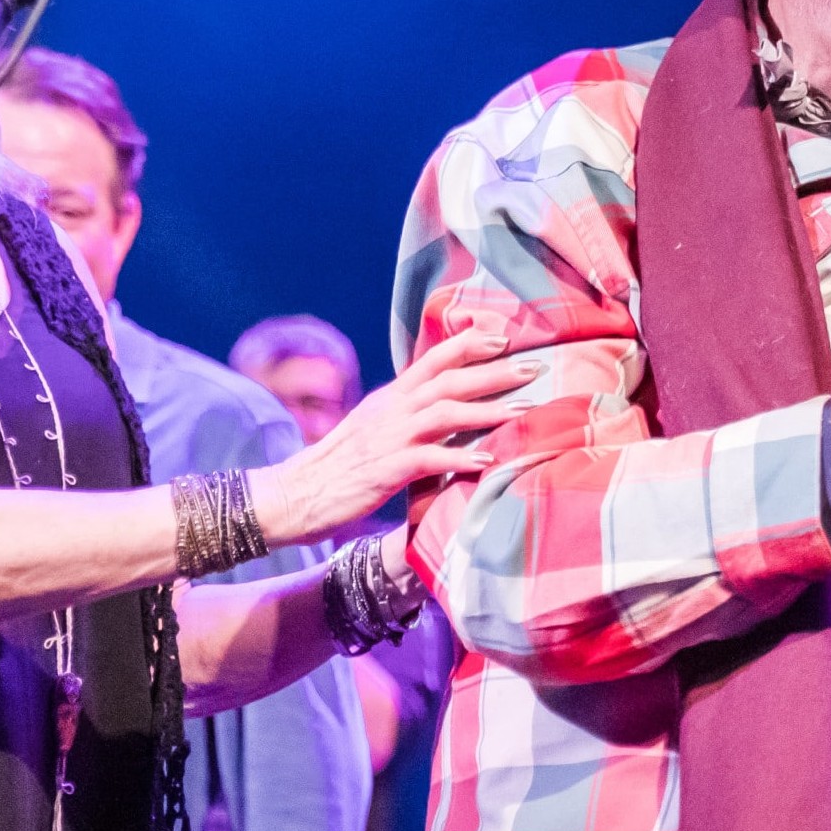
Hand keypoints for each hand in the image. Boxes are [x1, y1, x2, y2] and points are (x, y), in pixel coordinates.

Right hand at [250, 328, 535, 547]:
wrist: (295, 494)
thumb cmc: (339, 467)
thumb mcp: (374, 428)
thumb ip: (407, 415)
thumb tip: (443, 410)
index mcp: (391, 397)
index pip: (434, 359)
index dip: (469, 345)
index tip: (504, 336)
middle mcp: (392, 410)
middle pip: (449, 380)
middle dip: (495, 371)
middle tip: (536, 367)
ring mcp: (389, 438)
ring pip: (446, 412)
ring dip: (489, 409)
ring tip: (526, 409)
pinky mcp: (387, 470)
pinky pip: (430, 459)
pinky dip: (462, 457)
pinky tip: (491, 461)